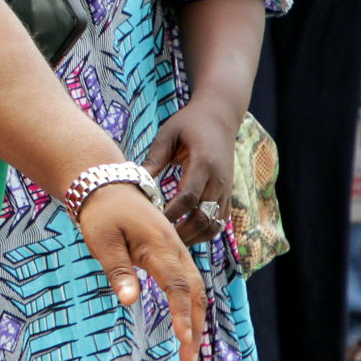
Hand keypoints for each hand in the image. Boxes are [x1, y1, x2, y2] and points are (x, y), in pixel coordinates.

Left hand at [74, 182, 206, 360]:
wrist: (106, 185)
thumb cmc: (101, 212)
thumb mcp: (101, 240)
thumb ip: (117, 270)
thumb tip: (129, 302)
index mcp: (160, 246)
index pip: (177, 286)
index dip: (181, 314)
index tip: (183, 341)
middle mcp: (176, 249)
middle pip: (195, 293)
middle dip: (195, 327)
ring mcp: (176, 250)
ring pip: (195, 288)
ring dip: (195, 319)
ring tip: (189, 351)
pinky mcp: (171, 253)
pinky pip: (187, 282)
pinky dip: (190, 305)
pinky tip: (186, 325)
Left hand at [143, 100, 238, 245]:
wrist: (220, 117)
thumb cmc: (188, 123)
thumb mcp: (167, 135)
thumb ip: (153, 160)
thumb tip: (133, 183)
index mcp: (203, 163)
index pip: (189, 196)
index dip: (171, 213)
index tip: (152, 222)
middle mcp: (219, 179)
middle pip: (204, 217)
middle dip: (182, 232)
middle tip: (159, 241)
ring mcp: (226, 189)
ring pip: (215, 224)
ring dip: (194, 237)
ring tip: (170, 244)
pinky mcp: (228, 194)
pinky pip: (220, 221)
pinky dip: (205, 232)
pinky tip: (185, 236)